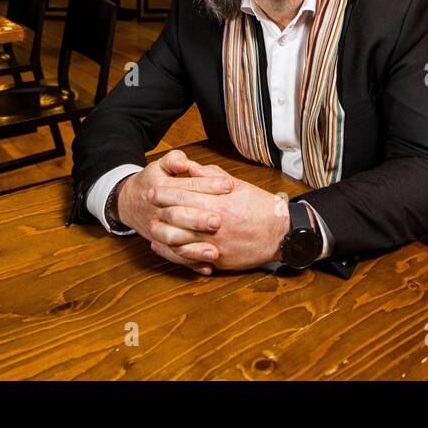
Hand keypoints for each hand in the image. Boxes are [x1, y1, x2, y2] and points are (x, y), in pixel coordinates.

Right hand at [116, 149, 233, 274]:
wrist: (129, 203)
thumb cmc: (152, 181)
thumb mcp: (160, 166)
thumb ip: (173, 160)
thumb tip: (184, 162)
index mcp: (159, 189)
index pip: (186, 187)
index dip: (208, 185)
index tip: (229, 185)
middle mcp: (157, 212)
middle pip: (178, 216)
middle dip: (198, 219)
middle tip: (220, 220)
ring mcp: (158, 231)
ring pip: (174, 242)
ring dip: (195, 249)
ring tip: (216, 251)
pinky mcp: (162, 245)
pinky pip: (175, 257)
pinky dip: (192, 263)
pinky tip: (209, 267)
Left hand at [148, 167, 290, 271]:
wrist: (279, 234)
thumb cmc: (260, 207)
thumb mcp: (239, 186)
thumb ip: (212, 177)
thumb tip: (191, 168)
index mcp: (218, 202)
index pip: (184, 195)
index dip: (165, 193)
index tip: (153, 190)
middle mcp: (214, 223)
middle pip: (177, 217)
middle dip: (160, 210)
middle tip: (147, 205)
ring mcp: (214, 243)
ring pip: (179, 239)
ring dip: (162, 233)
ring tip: (151, 227)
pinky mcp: (217, 259)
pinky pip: (189, 258)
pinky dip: (172, 252)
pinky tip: (163, 246)